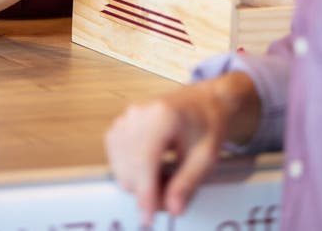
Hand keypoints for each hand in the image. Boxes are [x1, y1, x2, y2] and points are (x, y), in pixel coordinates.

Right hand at [105, 73, 260, 223]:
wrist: (202, 103)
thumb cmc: (206, 124)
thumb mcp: (205, 156)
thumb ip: (187, 183)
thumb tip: (172, 209)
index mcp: (162, 117)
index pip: (144, 163)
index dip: (146, 195)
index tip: (148, 219)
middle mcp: (139, 113)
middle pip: (129, 169)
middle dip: (145, 190)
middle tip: (169, 195)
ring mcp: (127, 116)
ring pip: (119, 166)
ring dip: (137, 181)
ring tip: (161, 177)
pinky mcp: (121, 122)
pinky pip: (115, 157)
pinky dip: (128, 170)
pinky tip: (148, 169)